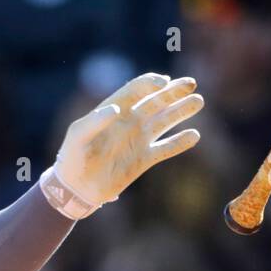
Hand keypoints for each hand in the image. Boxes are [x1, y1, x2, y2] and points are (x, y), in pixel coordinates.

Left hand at [41, 73, 203, 218]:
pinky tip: (194, 135)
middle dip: (173, 91)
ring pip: (165, 121)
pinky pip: (166, 148)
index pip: (137, 89)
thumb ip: (95, 120)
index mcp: (114, 110)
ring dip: (181, 111)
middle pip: (156, 101)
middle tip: (190, 84)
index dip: (151, 83)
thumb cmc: (72, 157)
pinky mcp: (144, 160)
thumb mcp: (78, 135)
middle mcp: (129, 122)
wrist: (76, 187)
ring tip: (198, 101)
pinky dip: (180, 142)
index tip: (163, 83)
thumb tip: (116, 108)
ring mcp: (138, 140)